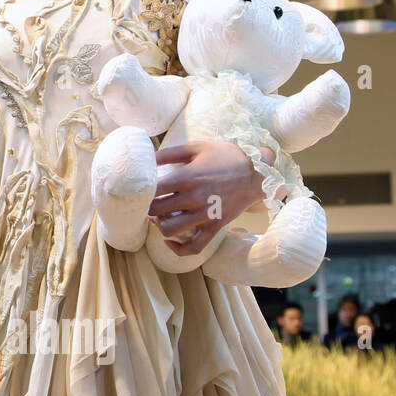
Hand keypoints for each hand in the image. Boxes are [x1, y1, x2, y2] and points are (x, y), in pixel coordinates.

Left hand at [148, 141, 268, 255]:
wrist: (258, 173)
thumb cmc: (226, 157)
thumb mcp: (197, 147)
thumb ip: (169, 153)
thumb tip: (147, 158)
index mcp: (187, 177)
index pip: (152, 190)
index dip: (139, 191)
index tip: (137, 189)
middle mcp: (194, 198)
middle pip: (155, 210)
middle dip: (145, 207)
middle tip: (143, 203)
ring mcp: (205, 215)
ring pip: (169, 230)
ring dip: (158, 225)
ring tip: (157, 216)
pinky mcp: (215, 227)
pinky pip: (194, 247)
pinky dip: (178, 248)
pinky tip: (169, 240)